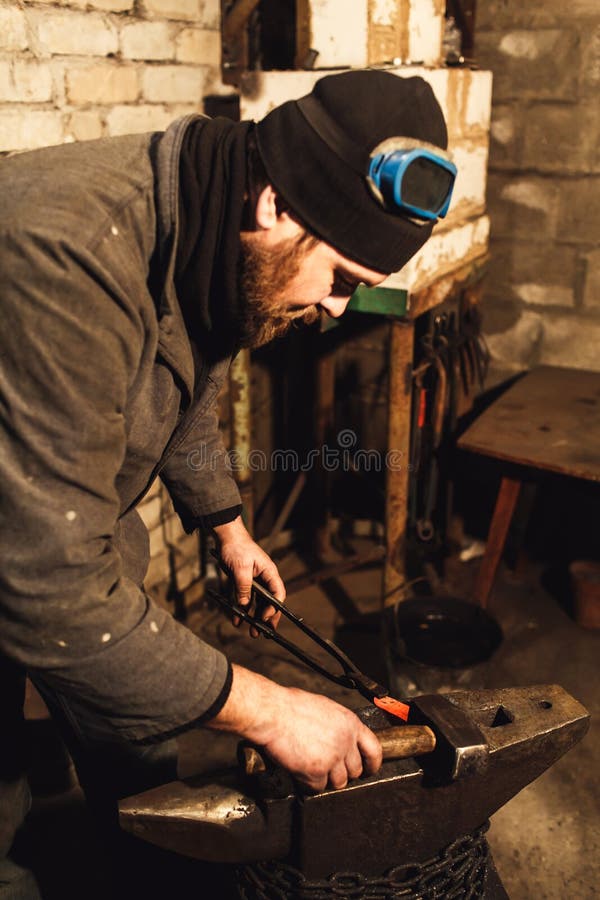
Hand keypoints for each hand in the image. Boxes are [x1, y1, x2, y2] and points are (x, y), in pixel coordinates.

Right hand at [209, 665, 382, 791]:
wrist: (272, 713)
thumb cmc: (291, 706)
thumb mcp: (324, 707)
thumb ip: (338, 725)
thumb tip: (340, 736)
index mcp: (350, 723)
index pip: (374, 749)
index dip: (373, 763)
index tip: (368, 769)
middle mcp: (345, 742)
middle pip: (355, 770)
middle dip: (343, 772)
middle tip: (329, 768)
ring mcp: (332, 758)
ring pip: (338, 782)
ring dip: (326, 779)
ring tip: (312, 768)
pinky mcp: (316, 772)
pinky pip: (318, 787)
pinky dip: (309, 783)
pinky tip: (301, 771)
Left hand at [213, 516, 284, 635]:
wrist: (225, 536)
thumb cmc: (236, 547)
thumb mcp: (240, 568)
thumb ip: (244, 587)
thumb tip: (244, 605)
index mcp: (269, 572)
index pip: (278, 593)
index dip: (274, 607)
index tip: (266, 618)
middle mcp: (265, 577)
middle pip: (270, 601)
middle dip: (268, 618)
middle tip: (266, 633)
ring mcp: (255, 580)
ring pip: (258, 602)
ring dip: (255, 617)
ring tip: (253, 632)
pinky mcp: (244, 582)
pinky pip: (245, 598)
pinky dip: (242, 609)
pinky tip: (238, 620)